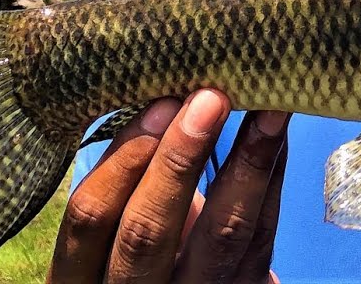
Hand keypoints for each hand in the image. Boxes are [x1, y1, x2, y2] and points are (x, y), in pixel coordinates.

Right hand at [49, 90, 289, 282]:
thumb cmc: (145, 241)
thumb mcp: (121, 216)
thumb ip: (133, 173)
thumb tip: (169, 93)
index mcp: (82, 270)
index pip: (91, 216)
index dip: (122, 159)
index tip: (159, 104)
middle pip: (147, 231)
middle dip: (179, 159)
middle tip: (210, 99)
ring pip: (220, 234)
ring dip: (246, 163)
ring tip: (267, 109)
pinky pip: (261, 237)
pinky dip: (271, 181)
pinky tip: (277, 138)